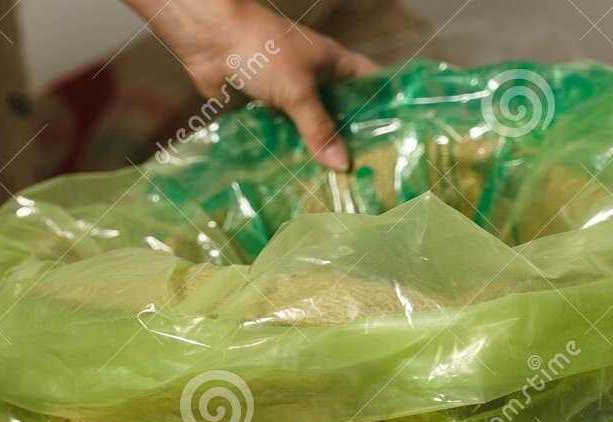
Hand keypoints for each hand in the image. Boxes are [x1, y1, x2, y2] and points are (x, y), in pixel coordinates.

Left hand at [134, 0, 377, 169]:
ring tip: (334, 189)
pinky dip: (286, 155)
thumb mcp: (300, 91)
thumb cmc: (266, 52)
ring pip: (309, 130)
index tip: (398, 140)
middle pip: (340, 115)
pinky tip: (297, 182)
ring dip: (315, 154)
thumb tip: (342, 166)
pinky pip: (280, 137)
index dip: (385, 108)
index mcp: (335, 65)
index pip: (371, 86)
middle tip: (366, 179)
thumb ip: (319, 128)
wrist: (213, 40)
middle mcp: (316, 81)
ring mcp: (289, 97)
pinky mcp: (264, 110)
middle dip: (348, 142)